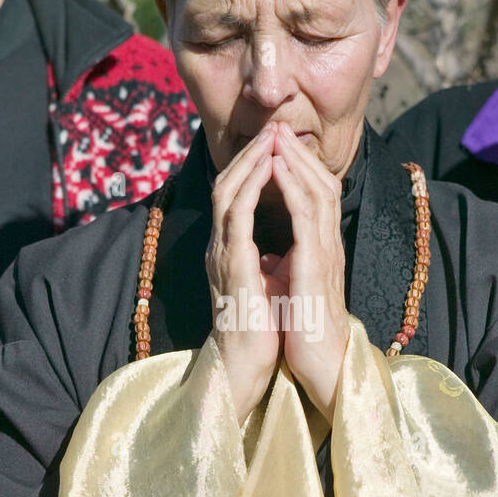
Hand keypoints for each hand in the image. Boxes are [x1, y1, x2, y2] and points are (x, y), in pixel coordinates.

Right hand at [206, 125, 283, 424]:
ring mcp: (223, 256)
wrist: (247, 369)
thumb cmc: (260, 333)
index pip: (234, 196)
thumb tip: (275, 247)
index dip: (253, 166)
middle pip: (226, 183)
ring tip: (272, 137)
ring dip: (251, 161)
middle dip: (251, 153)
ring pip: (227, 192)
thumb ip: (264, 262)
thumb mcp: (265, 287)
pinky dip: (251, 187)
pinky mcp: (232, 268)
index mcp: (230, 251)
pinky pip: (237, 216)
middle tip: (274, 127)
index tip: (276, 143)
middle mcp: (221, 248)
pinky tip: (269, 169)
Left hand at [265, 122, 350, 422]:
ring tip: (278, 137)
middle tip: (279, 126)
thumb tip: (270, 255)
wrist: (318, 365)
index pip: (315, 196)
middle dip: (298, 154)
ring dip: (296, 162)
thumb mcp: (292, 288)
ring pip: (317, 192)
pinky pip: (307, 217)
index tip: (277, 145)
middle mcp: (327, 245)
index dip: (299, 168)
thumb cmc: (304, 331)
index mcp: (320, 249)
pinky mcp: (316, 267)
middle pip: (321, 184)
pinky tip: (279, 170)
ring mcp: (325, 253)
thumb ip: (287, 266)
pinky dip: (293, 189)